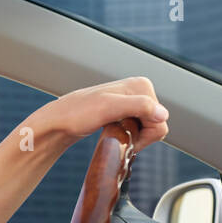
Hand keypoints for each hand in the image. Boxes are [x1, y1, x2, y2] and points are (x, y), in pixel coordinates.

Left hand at [32, 76, 169, 155]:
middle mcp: (140, 89)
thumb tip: (162, 114)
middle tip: (117, 134)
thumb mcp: (108, 109)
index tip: (123, 135)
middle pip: (156, 125)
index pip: (161, 121)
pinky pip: (138, 128)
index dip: (144, 136)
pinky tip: (113, 132)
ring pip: (148, 128)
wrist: (58, 121)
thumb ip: (138, 107)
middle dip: (139, 136)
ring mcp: (132, 100)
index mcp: (142, 86)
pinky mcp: (124, 109)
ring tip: (113, 132)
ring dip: (133, 136)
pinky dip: (128, 135)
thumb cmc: (77, 115)